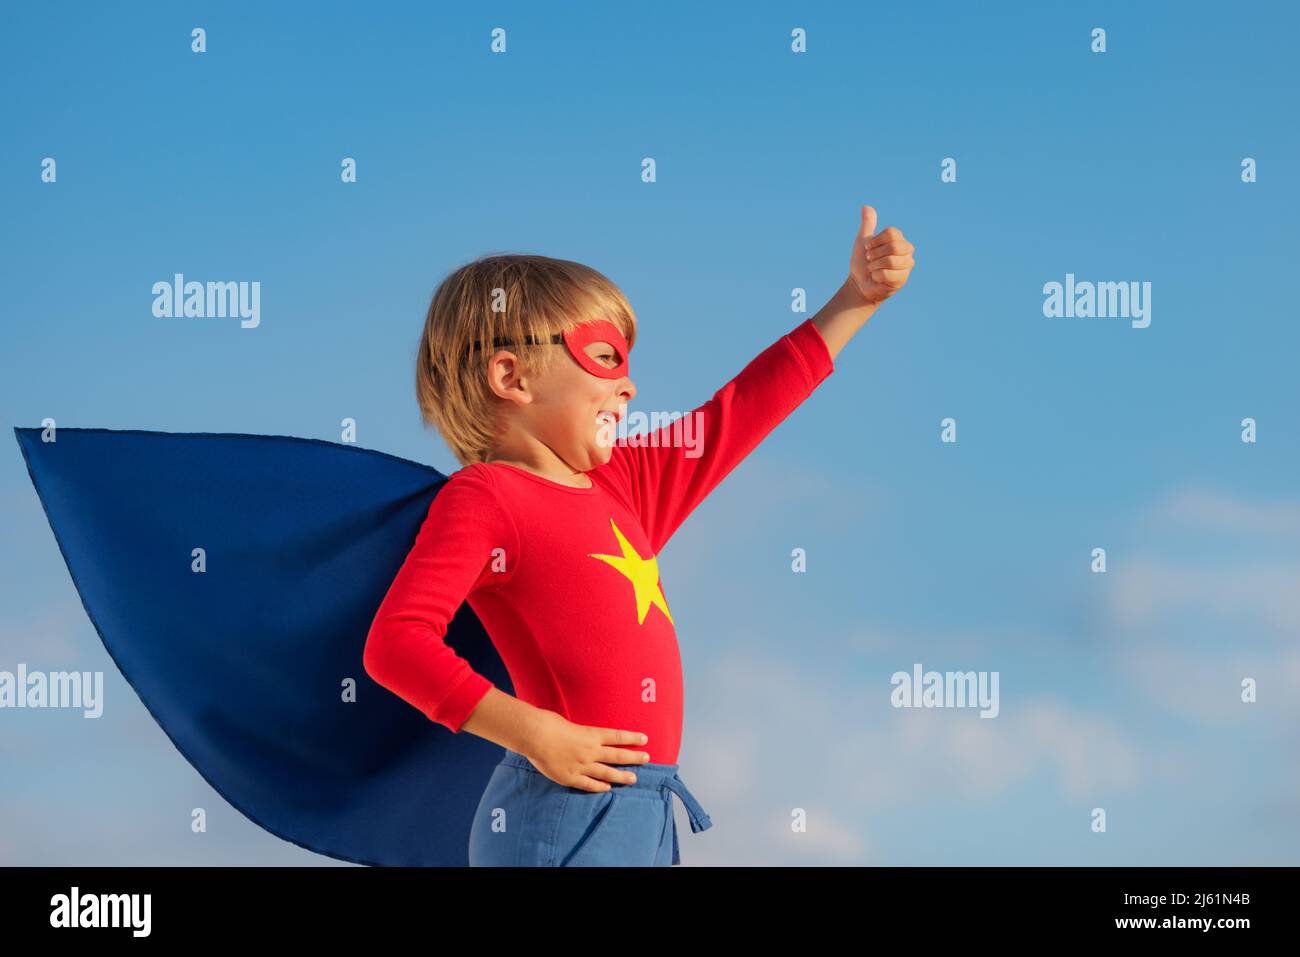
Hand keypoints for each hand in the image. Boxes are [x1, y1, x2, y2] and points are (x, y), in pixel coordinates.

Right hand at [522, 709, 650, 791]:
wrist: (534, 735)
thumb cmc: (548, 723)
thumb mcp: (569, 723)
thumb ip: (580, 733)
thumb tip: (584, 736)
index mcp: (591, 734)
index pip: (618, 736)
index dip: (632, 738)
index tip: (645, 739)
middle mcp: (590, 751)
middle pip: (617, 755)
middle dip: (634, 758)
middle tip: (647, 759)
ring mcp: (581, 765)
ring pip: (607, 772)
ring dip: (621, 776)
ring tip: (633, 778)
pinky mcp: (570, 777)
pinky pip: (588, 784)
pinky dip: (599, 787)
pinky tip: (607, 788)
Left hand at [847, 204, 914, 304]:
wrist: (859, 284)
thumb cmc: (862, 263)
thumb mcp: (863, 241)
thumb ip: (867, 225)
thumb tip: (866, 207)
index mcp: (899, 240)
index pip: (892, 233)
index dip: (876, 241)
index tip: (868, 248)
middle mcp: (907, 251)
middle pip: (894, 246)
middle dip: (875, 254)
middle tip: (870, 260)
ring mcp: (907, 266)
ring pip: (891, 260)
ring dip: (875, 265)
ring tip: (873, 269)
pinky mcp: (903, 280)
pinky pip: (887, 274)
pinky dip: (876, 276)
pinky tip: (877, 278)